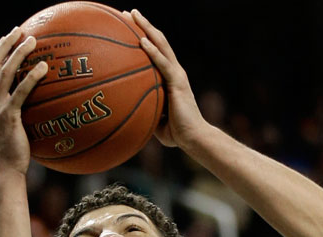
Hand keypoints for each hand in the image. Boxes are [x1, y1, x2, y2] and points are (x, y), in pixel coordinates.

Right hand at [0, 27, 48, 177]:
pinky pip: (21, 90)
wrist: (6, 170)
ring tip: (33, 41)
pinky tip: (44, 67)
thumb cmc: (12, 151)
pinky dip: (31, 76)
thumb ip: (13, 110)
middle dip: (6, 43)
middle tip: (20, 31)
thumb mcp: (8, 126)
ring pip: (5, 71)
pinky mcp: (8, 115)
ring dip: (19, 52)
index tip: (8, 37)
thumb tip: (33, 100)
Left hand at [126, 9, 210, 148]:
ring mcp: (177, 75)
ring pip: (161, 45)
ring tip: (133, 15)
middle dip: (144, 25)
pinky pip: (162, 63)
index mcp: (171, 78)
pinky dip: (152, 50)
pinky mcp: (177, 82)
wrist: (194, 138)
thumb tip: (128, 111)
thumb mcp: (155, 119)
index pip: (158, 52)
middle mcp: (175, 71)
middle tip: (130, 13)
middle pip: (159, 42)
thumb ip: (146, 110)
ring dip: (147, 28)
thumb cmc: (177, 133)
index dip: (146, 37)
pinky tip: (141, 40)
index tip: (130, 27)